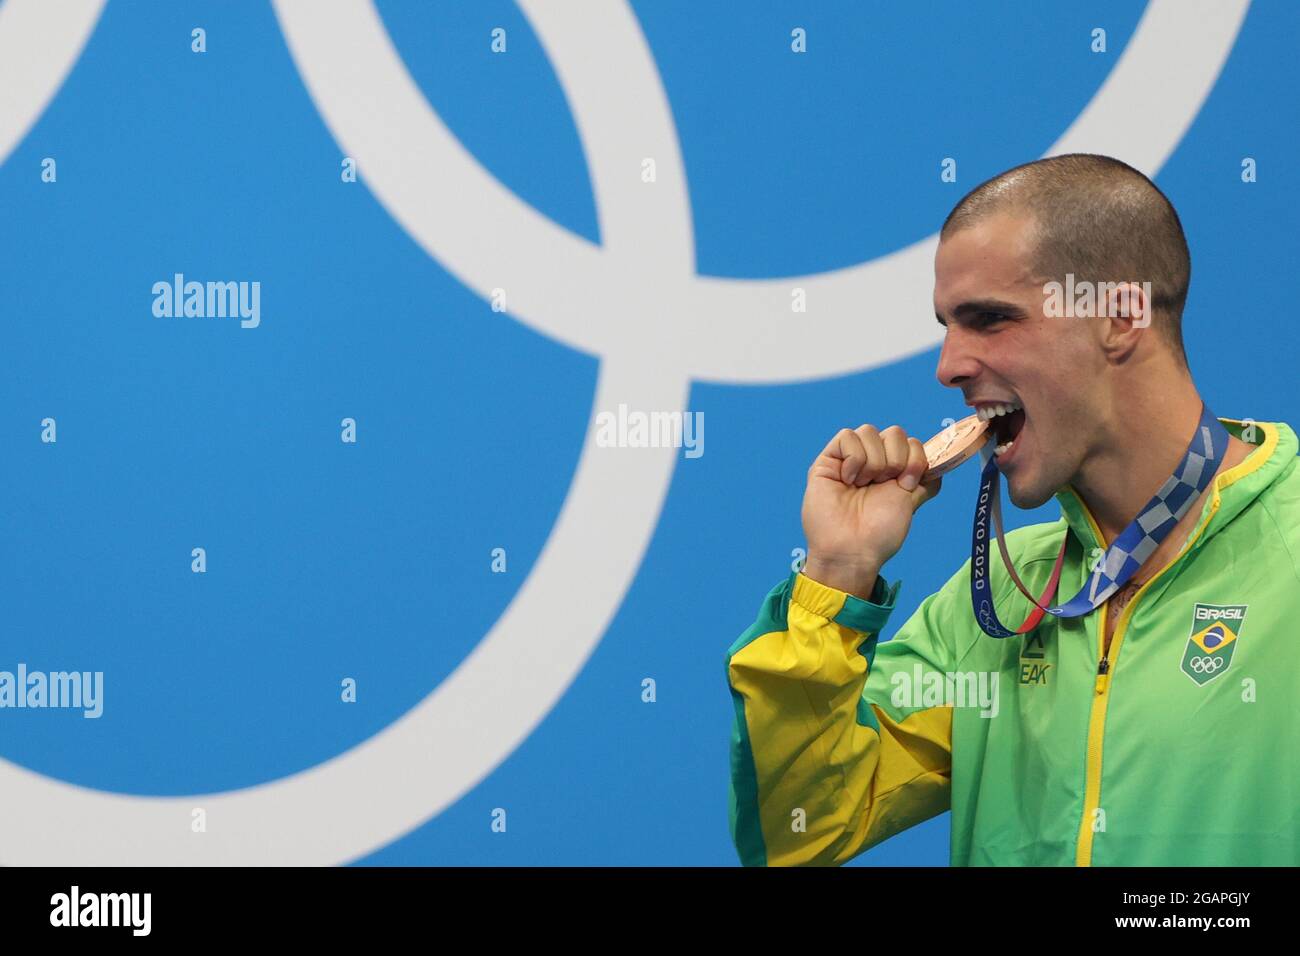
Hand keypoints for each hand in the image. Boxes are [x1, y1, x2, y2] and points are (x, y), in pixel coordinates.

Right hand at [801, 424, 941, 597]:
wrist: (853, 549)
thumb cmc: (879, 534)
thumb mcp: (911, 503)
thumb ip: (927, 480)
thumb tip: (943, 462)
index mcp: (893, 471)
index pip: (911, 442)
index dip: (915, 458)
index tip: (907, 483)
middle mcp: (873, 461)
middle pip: (894, 432)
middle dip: (896, 459)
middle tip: (883, 484)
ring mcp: (849, 459)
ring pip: (870, 430)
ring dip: (874, 461)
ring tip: (863, 485)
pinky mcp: (828, 460)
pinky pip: (847, 436)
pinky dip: (854, 458)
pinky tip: (849, 479)